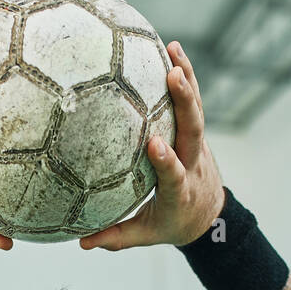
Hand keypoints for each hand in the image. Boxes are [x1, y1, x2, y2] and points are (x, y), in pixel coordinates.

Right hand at [80, 41, 225, 249]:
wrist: (209, 214)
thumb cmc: (172, 224)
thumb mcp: (146, 234)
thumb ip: (116, 237)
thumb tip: (81, 241)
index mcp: (180, 190)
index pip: (174, 174)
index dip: (167, 160)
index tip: (155, 145)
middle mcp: (192, 161)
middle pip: (193, 130)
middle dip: (185, 103)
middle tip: (174, 75)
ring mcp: (197, 143)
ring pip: (196, 107)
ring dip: (187, 77)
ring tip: (173, 48)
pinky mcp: (195, 131)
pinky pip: (192, 100)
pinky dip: (185, 74)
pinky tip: (171, 50)